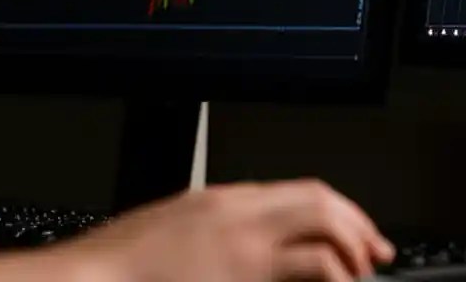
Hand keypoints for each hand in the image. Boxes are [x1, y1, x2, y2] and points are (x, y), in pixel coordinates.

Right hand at [0, 179, 395, 281]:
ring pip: (323, 236)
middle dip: (359, 226)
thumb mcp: (175, 223)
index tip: (360, 232)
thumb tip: (251, 232)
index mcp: (225, 201)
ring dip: (352, 257)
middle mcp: (242, 218)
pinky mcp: (242, 280)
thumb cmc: (119, 261)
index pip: (305, 192)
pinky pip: (307, 273)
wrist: (89, 278)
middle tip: (376, 254)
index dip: (342, 210)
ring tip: (359, 276)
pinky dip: (330, 279)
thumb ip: (218, 222)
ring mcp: (244, 251)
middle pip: (323, 203)